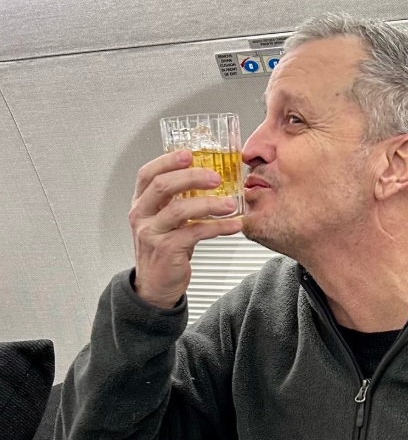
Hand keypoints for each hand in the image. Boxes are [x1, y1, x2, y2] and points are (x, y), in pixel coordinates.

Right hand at [129, 150, 243, 307]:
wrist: (156, 285)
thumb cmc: (165, 248)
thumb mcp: (166, 220)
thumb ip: (178, 200)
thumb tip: (208, 177)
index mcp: (142, 203)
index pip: (148, 174)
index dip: (168, 161)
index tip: (190, 154)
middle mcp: (142, 215)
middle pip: (163, 186)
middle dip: (192, 177)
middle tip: (216, 177)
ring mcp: (152, 233)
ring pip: (180, 210)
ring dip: (209, 204)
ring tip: (230, 203)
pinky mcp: (166, 250)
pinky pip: (195, 233)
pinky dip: (218, 227)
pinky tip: (233, 224)